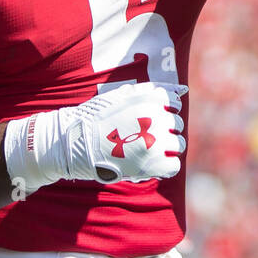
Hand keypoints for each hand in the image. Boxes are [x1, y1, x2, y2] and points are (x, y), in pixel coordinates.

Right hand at [4, 82, 187, 192]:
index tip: (148, 121)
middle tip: (143, 138)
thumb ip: (152, 90)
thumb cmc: (98, 117)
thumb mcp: (123, 95)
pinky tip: (149, 165)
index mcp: (151, 98)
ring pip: (179, 144)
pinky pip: (174, 165)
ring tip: (146, 152)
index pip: (174, 103)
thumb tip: (182, 90)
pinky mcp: (153, 164)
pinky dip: (165, 167)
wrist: (74, 142)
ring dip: (167, 149)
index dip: (163, 113)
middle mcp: (158, 118)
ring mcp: (156, 142)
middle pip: (178, 124)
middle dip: (165, 131)